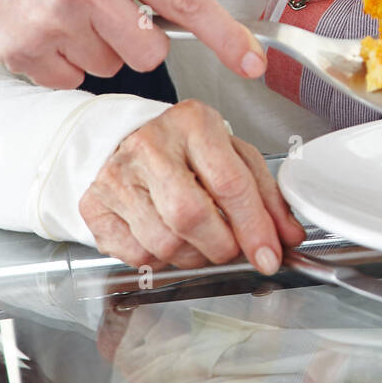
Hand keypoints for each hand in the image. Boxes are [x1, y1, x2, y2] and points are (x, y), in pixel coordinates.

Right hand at [0, 0, 268, 87]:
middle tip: (102, 17)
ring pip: (109, 68)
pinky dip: (59, 65)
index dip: (226, 35)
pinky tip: (38, 33)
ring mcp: (56, 19)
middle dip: (136, 45)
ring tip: (59, 16)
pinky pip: (70, 81)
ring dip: (92, 51)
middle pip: (150, 51)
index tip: (253, 61)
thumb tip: (185, 20)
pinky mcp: (26, 51)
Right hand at [80, 101, 305, 271]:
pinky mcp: (94, 205)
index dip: (254, 227)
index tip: (270, 254)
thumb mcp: (233, 155)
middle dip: (222, 246)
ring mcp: (117, 176)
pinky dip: (160, 259)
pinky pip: (136, 255)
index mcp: (193, 123)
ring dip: (193, 256)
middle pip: (191, 216)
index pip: (229, 182)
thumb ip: (265, 195)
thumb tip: (287, 237)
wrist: (127, 139)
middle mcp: (151, 145)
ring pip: (164, 243)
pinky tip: (167, 236)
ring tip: (200, 239)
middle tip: (232, 248)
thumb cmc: (187, 148)